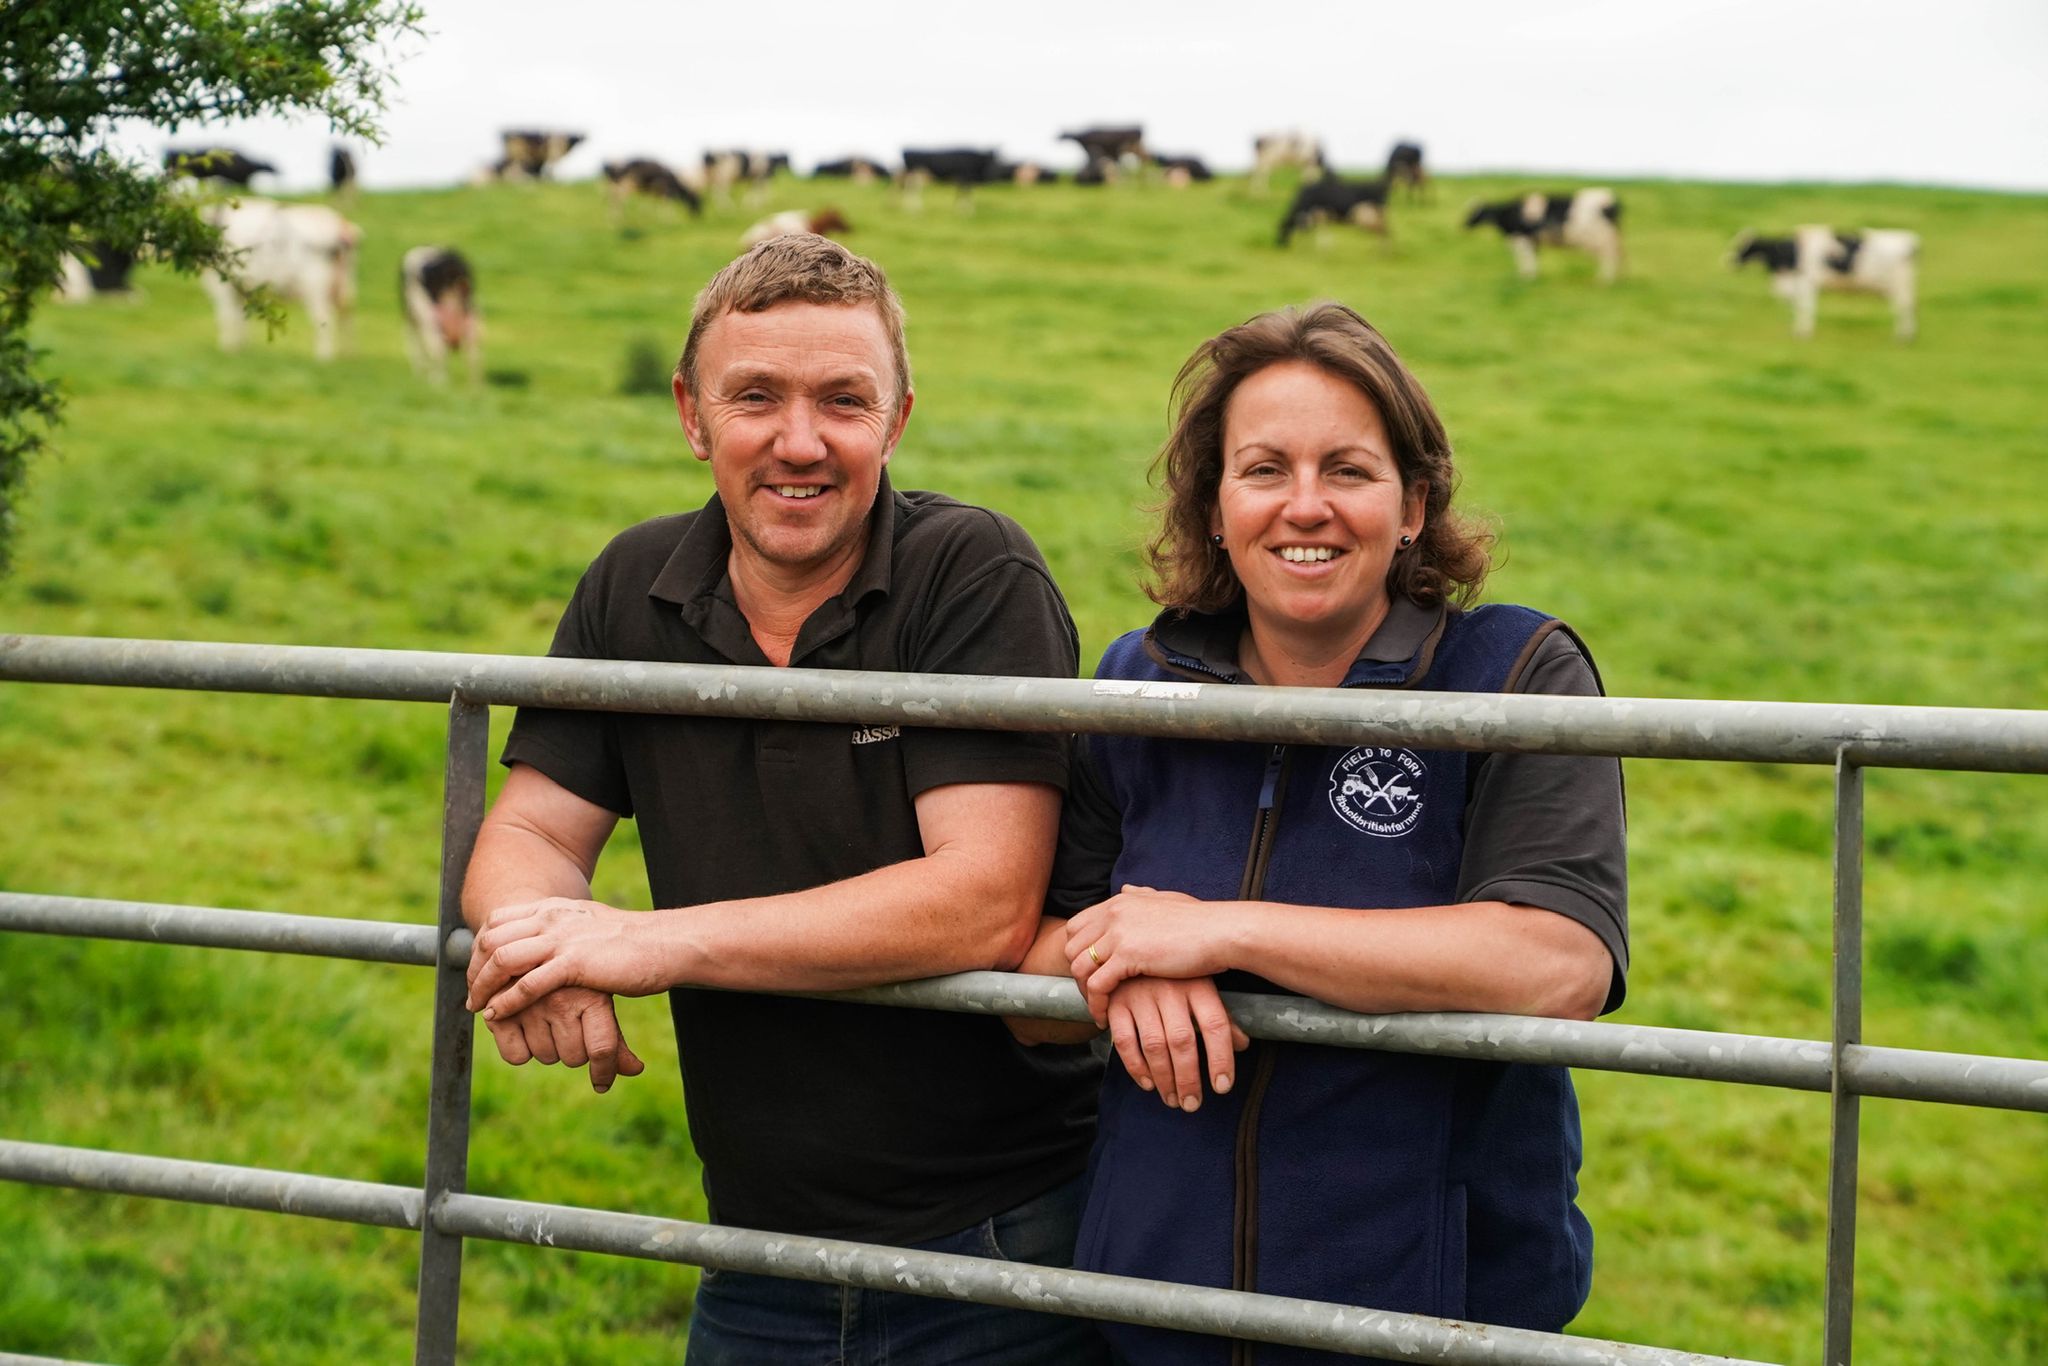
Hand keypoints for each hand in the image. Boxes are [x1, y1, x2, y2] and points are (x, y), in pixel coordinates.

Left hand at [466, 897, 671, 1018]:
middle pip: (493, 939)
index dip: (480, 948)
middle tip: (471, 995)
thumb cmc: (634, 941)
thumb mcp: (590, 925)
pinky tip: (499, 1015)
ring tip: (479, 1007)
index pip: (499, 921)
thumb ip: (566, 928)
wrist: (666, 944)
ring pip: (503, 959)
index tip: (476, 972)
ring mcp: (562, 938)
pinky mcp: (574, 963)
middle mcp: (552, 917)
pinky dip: (507, 1001)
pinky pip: (527, 984)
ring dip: (483, 985)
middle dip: (474, 969)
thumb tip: (551, 939)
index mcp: (554, 907)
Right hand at [481, 985, 646, 1092]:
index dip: (605, 1072)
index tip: (602, 1085)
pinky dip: (521, 1050)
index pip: (602, 1048)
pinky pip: (517, 1057)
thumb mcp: (599, 1002)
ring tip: (546, 1018)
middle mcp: (561, 1000)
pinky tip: (524, 1026)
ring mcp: (529, 1006)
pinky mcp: (500, 1011)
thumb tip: (636, 1070)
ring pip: (547, 1057)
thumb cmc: (575, 983)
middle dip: (573, 1049)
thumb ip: (615, 1040)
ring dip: (548, 1047)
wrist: (531, 951)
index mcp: (592, 996)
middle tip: (568, 1025)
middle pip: (574, 1058)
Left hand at [1065, 884, 1232, 1012]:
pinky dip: (1097, 1004)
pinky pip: (1097, 985)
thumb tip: (1128, 888)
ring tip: (1097, 1009)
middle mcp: (1113, 913)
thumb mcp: (1167, 899)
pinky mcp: (1128, 956)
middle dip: (1078, 973)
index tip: (1091, 973)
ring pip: (1080, 967)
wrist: (1221, 931)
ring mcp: (1119, 933)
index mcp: (1120, 901)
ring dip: (1084, 992)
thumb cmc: (1201, 921)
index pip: (1077, 926)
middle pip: (1072, 947)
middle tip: (1091, 995)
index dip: (1079, 952)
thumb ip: (1143, 895)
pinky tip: (1106, 1018)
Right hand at [1103, 976, 1248, 1112]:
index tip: (1222, 1087)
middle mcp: (1170, 989)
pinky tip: (1147, 1083)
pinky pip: (1124, 1041)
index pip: (1216, 1025)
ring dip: (1164, 1079)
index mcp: (1198, 985)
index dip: (1221, 1059)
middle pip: (1182, 1041)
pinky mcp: (1116, 1003)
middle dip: (1188, 1078)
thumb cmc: (1175, 976)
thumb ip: (1220, 1018)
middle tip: (1192, 1104)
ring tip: (1173, 1099)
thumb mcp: (1202, 988)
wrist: (1133, 948)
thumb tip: (1243, 1045)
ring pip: (1154, 1045)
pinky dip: (1136, 1066)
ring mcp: (1141, 995)